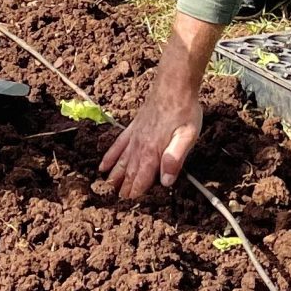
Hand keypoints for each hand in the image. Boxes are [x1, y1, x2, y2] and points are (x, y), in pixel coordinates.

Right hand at [95, 80, 202, 201]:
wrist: (174, 85)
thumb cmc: (184, 111)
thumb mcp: (187, 136)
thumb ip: (175, 158)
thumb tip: (165, 181)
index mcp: (152, 152)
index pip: (141, 179)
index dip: (136, 193)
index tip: (129, 206)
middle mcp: (140, 146)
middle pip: (129, 172)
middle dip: (124, 189)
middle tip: (117, 204)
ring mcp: (134, 136)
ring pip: (121, 161)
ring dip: (114, 176)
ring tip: (107, 189)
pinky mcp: (133, 127)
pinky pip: (117, 144)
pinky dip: (110, 156)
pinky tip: (103, 165)